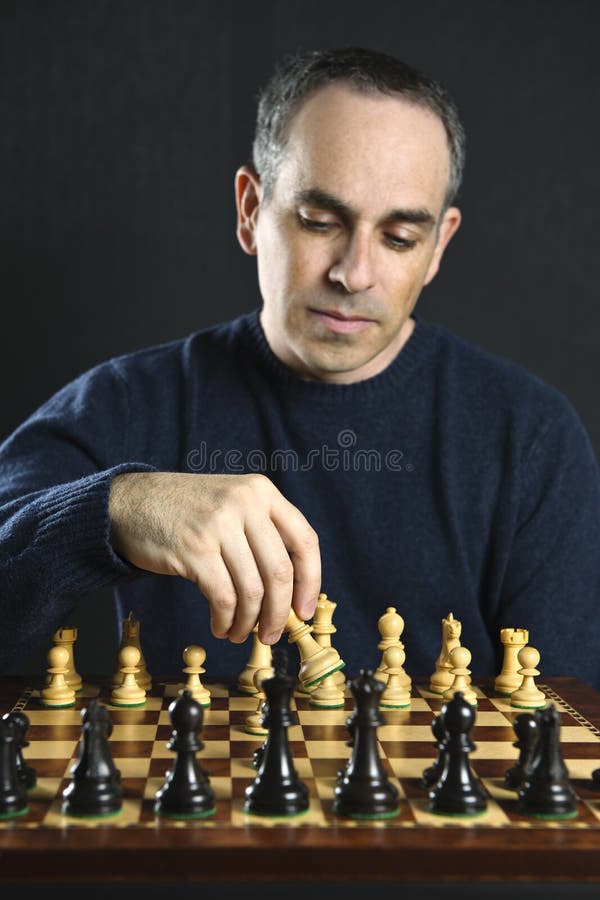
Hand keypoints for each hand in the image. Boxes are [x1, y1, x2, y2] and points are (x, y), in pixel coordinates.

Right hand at [108, 471, 320, 644]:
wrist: (129, 502)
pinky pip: (224, 598)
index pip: (304, 541)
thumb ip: (262, 534)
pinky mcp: (194, 549)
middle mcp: (245, 503)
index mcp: (261, 491)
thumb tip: (291, 595)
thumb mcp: (231, 503)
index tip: (304, 612)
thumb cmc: (185, 512)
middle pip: (280, 571)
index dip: (310, 583)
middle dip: (279, 612)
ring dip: (249, 622)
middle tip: (271, 634)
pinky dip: (226, 620)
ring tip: (239, 633)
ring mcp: (219, 524)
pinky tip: (221, 626)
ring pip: (253, 590)